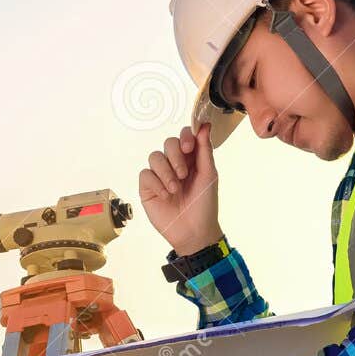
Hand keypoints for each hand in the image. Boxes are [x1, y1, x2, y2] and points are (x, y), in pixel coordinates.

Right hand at [139, 123, 221, 255]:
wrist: (193, 231)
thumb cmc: (205, 204)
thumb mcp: (208, 175)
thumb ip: (205, 149)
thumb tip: (204, 124)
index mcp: (192, 159)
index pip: (184, 136)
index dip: (185, 137)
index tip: (189, 147)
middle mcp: (174, 164)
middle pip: (168, 143)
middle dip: (175, 156)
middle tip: (183, 173)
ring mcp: (160, 175)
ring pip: (154, 157)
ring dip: (166, 172)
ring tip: (175, 189)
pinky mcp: (148, 188)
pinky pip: (145, 174)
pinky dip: (156, 183)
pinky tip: (166, 195)